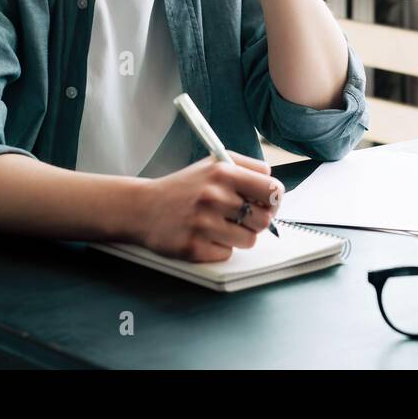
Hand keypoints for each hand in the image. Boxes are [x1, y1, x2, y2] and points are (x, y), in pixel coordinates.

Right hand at [134, 153, 284, 261]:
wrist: (142, 208)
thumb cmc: (184, 187)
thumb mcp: (213, 164)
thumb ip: (247, 168)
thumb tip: (275, 187)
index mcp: (222, 172)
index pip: (272, 189)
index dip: (274, 199)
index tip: (268, 203)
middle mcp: (214, 196)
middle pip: (265, 219)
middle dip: (257, 220)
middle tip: (241, 217)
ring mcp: (203, 223)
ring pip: (249, 240)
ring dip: (239, 236)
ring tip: (220, 226)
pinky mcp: (194, 247)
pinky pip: (227, 253)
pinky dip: (219, 248)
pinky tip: (204, 236)